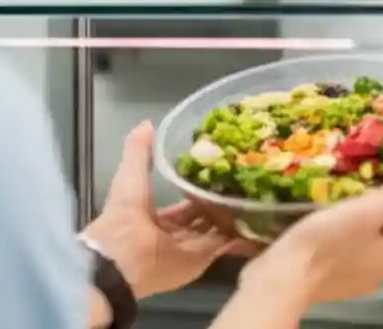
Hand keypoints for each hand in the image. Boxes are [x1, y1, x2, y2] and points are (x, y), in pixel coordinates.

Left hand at [82, 121, 252, 298]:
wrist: (123, 253)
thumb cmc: (127, 212)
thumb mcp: (131, 174)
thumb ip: (139, 151)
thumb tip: (147, 122)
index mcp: (159, 216)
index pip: (187, 202)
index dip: (202, 190)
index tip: (223, 172)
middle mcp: (177, 233)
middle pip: (205, 218)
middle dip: (222, 206)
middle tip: (248, 185)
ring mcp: (190, 249)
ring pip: (218, 232)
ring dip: (234, 219)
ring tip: (259, 199)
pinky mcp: (202, 261)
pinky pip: (225, 247)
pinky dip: (240, 237)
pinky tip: (258, 221)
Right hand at [239, 159, 382, 306]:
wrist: (281, 281)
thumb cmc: (326, 243)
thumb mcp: (366, 210)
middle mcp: (382, 269)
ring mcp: (358, 277)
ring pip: (381, 241)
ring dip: (382, 218)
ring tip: (370, 189)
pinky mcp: (336, 278)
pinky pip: (358, 249)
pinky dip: (361, 230)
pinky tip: (344, 216)